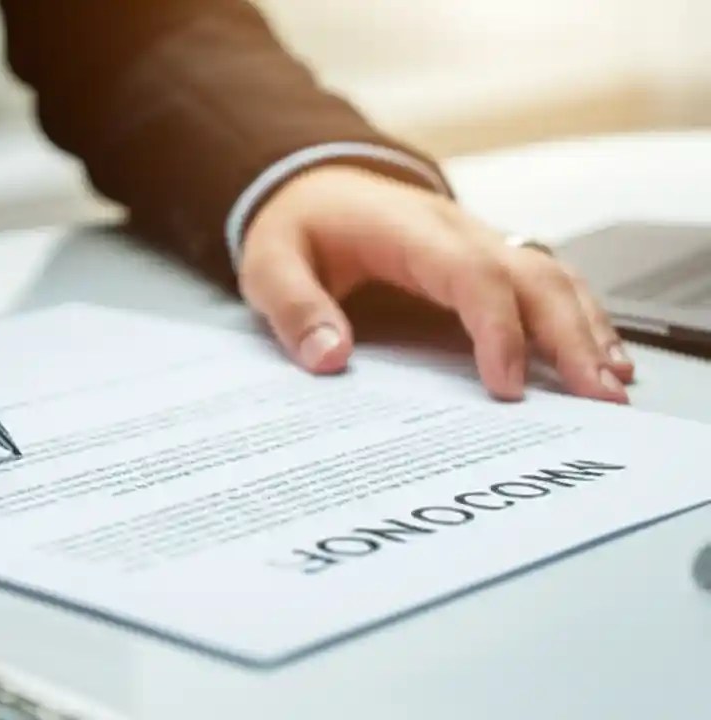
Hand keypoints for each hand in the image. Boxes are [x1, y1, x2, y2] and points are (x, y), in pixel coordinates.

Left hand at [237, 165, 633, 402]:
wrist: (311, 185)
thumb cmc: (297, 227)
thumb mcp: (270, 263)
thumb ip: (293, 307)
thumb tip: (329, 357)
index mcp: (408, 228)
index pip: (470, 273)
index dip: (496, 329)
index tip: (506, 385)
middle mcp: (458, 230)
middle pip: (532, 275)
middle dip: (570, 335)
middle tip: (598, 396)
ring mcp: (481, 241)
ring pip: (552, 277)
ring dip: (587, 328)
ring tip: (612, 384)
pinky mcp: (488, 260)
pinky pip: (546, 284)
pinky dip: (579, 318)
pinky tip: (601, 356)